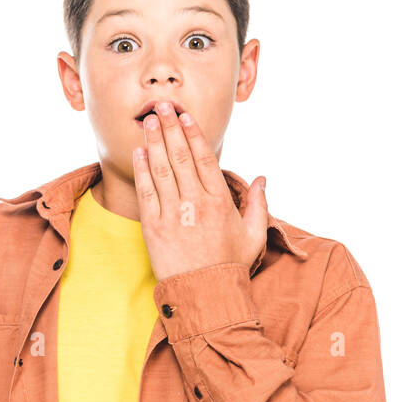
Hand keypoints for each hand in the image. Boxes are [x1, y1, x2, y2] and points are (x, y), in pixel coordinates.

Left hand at [132, 102, 267, 281]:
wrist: (205, 294)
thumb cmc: (230, 265)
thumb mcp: (253, 235)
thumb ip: (258, 204)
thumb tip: (263, 178)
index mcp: (219, 201)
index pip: (205, 158)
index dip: (194, 134)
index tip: (186, 116)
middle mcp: (195, 203)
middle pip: (180, 156)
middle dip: (170, 128)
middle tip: (162, 106)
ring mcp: (172, 214)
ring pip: (161, 169)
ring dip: (154, 142)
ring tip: (149, 121)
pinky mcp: (152, 226)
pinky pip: (145, 192)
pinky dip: (141, 169)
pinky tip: (138, 151)